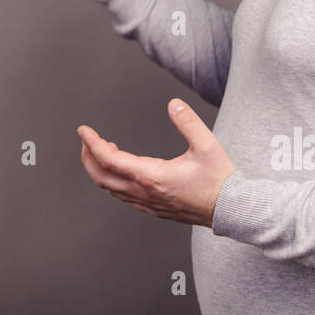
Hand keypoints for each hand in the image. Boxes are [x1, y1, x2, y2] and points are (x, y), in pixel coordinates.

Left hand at [78, 99, 235, 227]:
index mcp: (153, 176)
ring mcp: (148, 204)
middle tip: (87, 139)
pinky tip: (122, 169)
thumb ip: (189, 122)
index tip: (83, 130)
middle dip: (88, 157)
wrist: (231, 210)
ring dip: (101, 169)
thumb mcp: (208, 146)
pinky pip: (124, 196)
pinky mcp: (155, 209)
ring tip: (105, 149)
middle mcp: (146, 192)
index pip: (110, 159)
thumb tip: (173, 104)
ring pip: (111, 188)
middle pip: (101, 177)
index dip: (92, 143)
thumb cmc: (220, 180)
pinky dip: (113, 180)